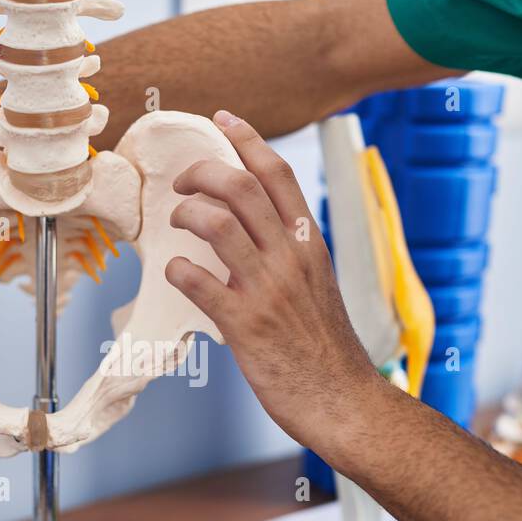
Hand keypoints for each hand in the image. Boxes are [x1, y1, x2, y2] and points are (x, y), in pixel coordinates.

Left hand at [166, 111, 380, 459]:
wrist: (344, 401)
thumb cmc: (327, 350)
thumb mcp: (317, 287)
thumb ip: (289, 257)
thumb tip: (252, 237)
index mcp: (311, 244)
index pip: (278, 176)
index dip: (248, 140)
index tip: (224, 119)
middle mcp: (292, 258)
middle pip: (242, 187)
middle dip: (203, 172)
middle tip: (183, 182)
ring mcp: (268, 289)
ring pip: (217, 224)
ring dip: (186, 215)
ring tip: (177, 223)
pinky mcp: (245, 324)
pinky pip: (198, 281)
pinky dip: (178, 270)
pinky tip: (176, 273)